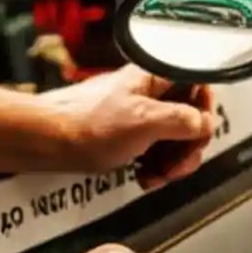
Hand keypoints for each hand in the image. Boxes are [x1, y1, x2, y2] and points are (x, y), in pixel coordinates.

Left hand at [41, 64, 216, 189]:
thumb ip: (186, 120)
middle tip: (176, 165)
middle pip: (191, 117)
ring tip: (157, 175)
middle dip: (188, 147)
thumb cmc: (85, 126)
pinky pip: (156, 149)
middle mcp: (149, 91)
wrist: (47, 142)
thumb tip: (205, 125)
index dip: (204, 113)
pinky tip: (145, 176)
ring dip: (172, 162)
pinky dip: (156, 166)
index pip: (200, 86)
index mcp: (155, 77)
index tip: (196, 135)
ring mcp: (138, 112)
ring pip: (175, 137)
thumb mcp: (147, 121)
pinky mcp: (127, 133)